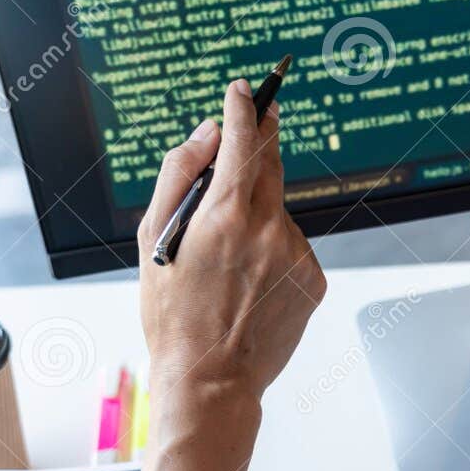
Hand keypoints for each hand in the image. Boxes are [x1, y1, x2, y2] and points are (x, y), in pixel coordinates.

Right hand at [137, 79, 325, 405]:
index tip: (244, 90)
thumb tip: (207, 133)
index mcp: (225, 215)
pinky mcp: (315, 279)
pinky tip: (251, 285)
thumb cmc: (172, 314)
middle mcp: (269, 230)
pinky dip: (274, 253)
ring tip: (229, 264)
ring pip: (279, 214)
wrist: (211, 380)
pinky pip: (293, 248)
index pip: (243, 138)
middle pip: (271, 164)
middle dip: (262, 140)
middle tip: (259, 118)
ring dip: (258, 218)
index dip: (243, 108)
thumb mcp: (154, 240)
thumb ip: (178, 175)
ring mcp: (297, 255)